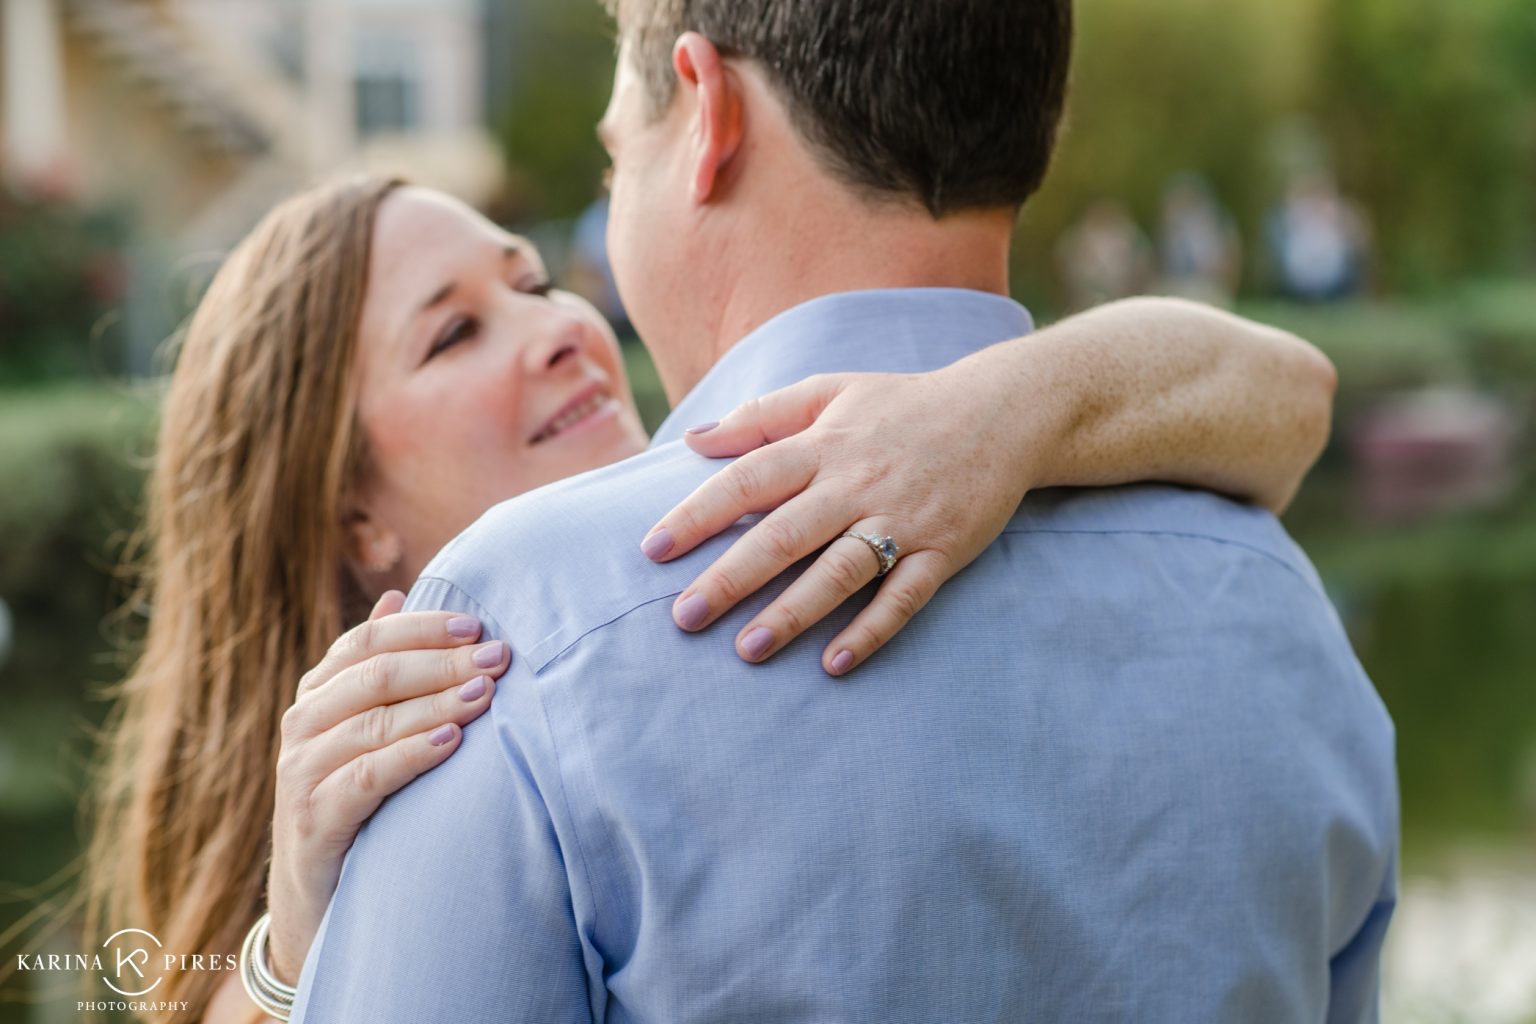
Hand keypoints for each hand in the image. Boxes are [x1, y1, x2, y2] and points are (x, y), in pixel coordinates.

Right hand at [263, 591, 510, 982]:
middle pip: (377, 675)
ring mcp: (302, 770)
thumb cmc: (356, 795)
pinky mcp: (313, 817)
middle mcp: (304, 723)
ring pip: (375, 721)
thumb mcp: (364, 727)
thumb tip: (399, 594)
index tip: (477, 625)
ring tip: (486, 694)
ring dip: (437, 703)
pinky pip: (367, 776)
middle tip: (498, 657)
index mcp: (318, 692)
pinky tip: (452, 742)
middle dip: (444, 662)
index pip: (368, 640)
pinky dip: (412, 754)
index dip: (424, 628)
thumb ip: (378, 665)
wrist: (319, 890)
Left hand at [641, 365, 1045, 676]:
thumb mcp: (832, 390)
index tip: (654, 550)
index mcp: (824, 445)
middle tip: (684, 618)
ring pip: (840, 571)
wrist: (1003, 412)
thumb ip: (762, 415)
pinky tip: (836, 662)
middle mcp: (857, 484)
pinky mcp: (943, 550)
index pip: (748, 480)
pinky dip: (872, 629)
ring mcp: (902, 520)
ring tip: (748, 649)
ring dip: (793, 612)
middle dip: (730, 578)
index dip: (698, 515)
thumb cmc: (903, 404)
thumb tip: (695, 440)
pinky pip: (905, 596)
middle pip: (784, 534)